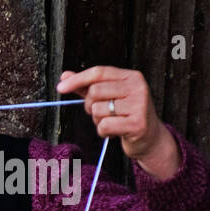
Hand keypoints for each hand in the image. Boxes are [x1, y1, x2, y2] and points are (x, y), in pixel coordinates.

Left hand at [58, 66, 180, 178]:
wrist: (150, 138)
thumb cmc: (125, 115)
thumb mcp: (108, 97)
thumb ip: (87, 86)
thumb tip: (64, 76)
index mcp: (131, 77)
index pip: (99, 72)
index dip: (77, 79)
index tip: (60, 87)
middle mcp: (138, 87)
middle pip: (95, 91)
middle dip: (90, 105)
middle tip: (101, 113)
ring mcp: (140, 105)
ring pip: (97, 110)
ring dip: (97, 120)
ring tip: (112, 122)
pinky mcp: (137, 124)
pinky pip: (104, 126)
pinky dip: (103, 132)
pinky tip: (115, 132)